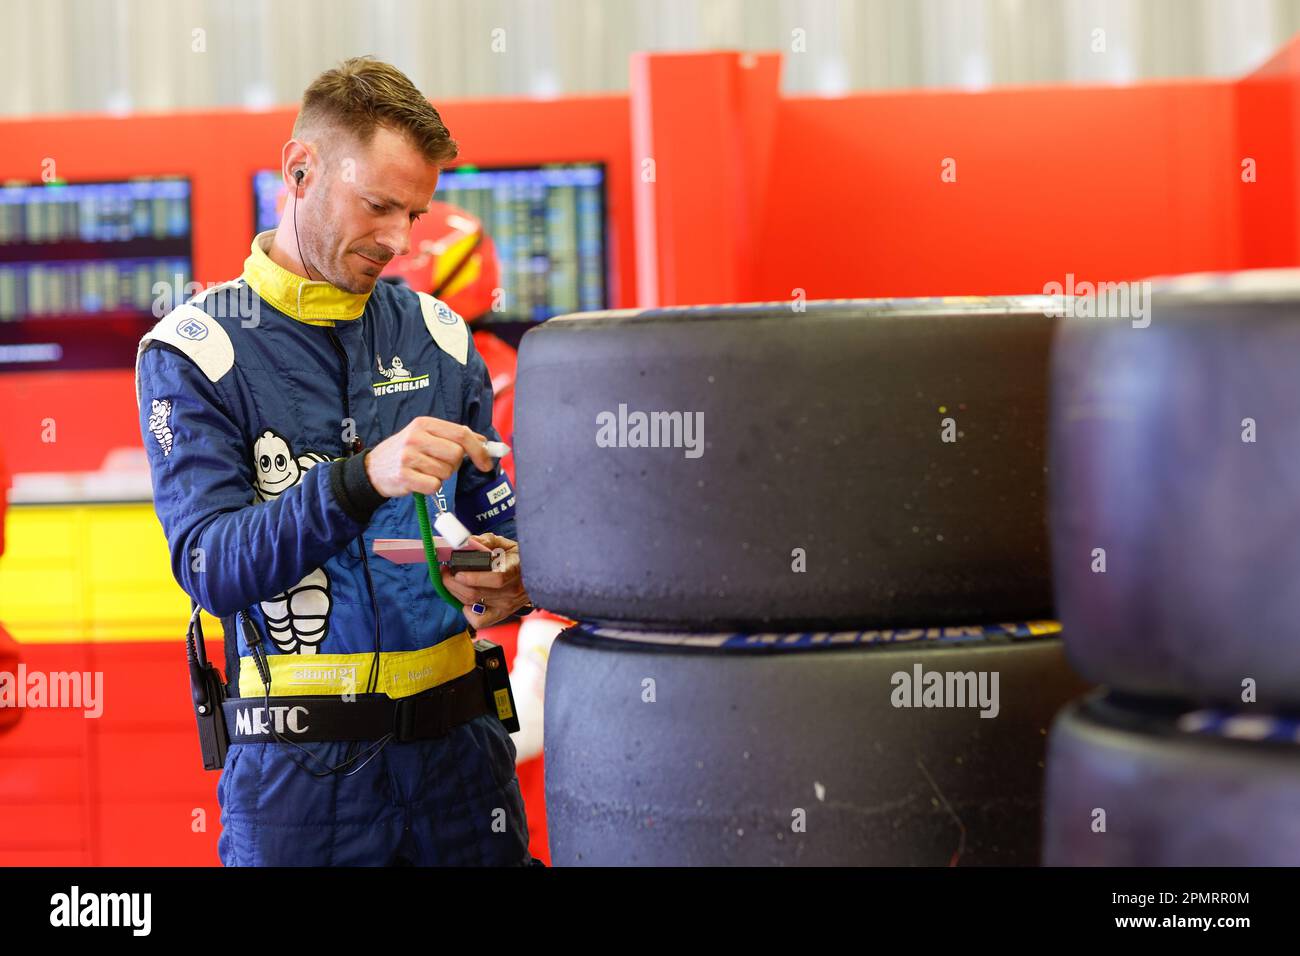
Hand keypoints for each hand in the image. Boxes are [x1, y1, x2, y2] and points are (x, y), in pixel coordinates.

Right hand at [364, 416, 494, 497]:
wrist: (373, 469)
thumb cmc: (406, 452)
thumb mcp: (426, 436)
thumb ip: (453, 437)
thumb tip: (484, 443)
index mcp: (424, 423)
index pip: (461, 434)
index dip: (479, 450)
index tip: (486, 463)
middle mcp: (416, 437)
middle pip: (456, 455)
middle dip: (454, 464)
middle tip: (440, 464)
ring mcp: (408, 457)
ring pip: (446, 472)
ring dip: (440, 476)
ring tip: (424, 471)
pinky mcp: (404, 476)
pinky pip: (434, 486)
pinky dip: (431, 487)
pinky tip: (418, 481)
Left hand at [439, 533, 529, 628]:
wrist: (538, 577)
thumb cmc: (519, 559)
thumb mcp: (507, 544)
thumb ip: (488, 540)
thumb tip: (469, 542)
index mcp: (515, 570)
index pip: (496, 579)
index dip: (473, 578)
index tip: (457, 572)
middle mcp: (511, 591)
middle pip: (476, 593)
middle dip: (453, 583)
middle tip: (445, 571)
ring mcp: (506, 605)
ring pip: (472, 603)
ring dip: (455, 592)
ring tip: (450, 580)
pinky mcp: (501, 614)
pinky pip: (479, 621)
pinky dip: (467, 612)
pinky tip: (465, 601)